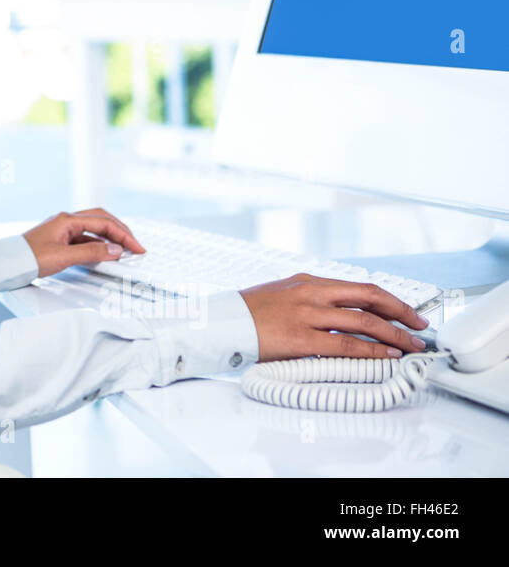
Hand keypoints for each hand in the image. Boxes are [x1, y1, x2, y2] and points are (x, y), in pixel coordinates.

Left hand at [22, 209, 145, 278]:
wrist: (7, 264)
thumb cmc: (28, 258)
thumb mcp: (64, 257)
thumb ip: (91, 252)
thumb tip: (115, 250)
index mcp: (67, 220)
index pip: (104, 222)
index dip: (124, 235)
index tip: (137, 248)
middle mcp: (66, 221)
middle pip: (101, 219)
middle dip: (120, 231)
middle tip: (134, 245)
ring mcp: (62, 229)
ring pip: (93, 228)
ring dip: (110, 237)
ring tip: (122, 249)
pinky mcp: (59, 239)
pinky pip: (84, 238)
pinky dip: (98, 244)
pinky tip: (103, 253)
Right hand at [239, 273, 429, 360]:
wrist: (218, 323)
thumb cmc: (247, 315)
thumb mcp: (281, 297)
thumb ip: (309, 302)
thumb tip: (339, 317)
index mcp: (307, 281)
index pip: (359, 287)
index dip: (389, 300)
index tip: (405, 312)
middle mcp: (310, 292)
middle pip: (369, 297)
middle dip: (400, 312)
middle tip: (418, 326)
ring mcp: (306, 314)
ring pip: (364, 321)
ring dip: (394, 335)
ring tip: (410, 346)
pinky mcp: (300, 338)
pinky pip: (345, 344)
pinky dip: (371, 350)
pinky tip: (385, 356)